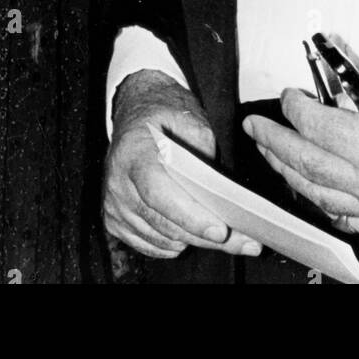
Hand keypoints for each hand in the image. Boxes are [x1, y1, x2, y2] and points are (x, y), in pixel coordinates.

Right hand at [103, 69, 262, 259]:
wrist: (135, 112)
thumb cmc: (164, 115)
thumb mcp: (187, 117)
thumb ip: (203, 149)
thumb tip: (219, 190)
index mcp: (133, 153)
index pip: (159, 193)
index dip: (189, 216)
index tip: (220, 230)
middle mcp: (118, 184)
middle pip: (164, 224)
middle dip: (205, 236)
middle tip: (245, 242)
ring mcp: (114, 206)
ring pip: (162, 240)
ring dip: (195, 241)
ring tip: (227, 238)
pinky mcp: (116, 222)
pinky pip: (152, 246)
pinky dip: (175, 244)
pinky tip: (193, 233)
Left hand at [244, 72, 358, 240]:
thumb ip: (358, 96)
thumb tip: (327, 99)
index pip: (315, 126)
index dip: (293, 108)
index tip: (286, 96)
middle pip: (307, 163)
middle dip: (275, 142)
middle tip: (254, 127)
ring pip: (320, 195)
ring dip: (290, 172)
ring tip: (272, 152)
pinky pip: (346, 217)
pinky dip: (323, 200)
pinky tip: (308, 184)